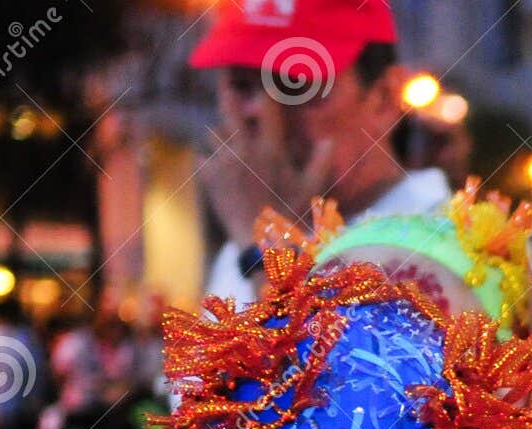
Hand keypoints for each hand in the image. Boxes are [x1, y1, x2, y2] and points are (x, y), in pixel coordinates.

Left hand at [202, 83, 333, 247]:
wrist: (264, 247)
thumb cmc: (292, 219)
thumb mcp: (311, 191)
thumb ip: (320, 163)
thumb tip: (330, 141)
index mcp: (271, 150)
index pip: (268, 107)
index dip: (264, 89)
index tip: (262, 79)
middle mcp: (245, 149)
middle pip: (230, 109)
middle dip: (228, 96)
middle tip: (226, 88)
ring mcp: (224, 162)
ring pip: (213, 134)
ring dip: (218, 137)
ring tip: (221, 142)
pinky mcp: (209, 178)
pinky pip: (200, 158)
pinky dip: (204, 161)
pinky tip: (209, 166)